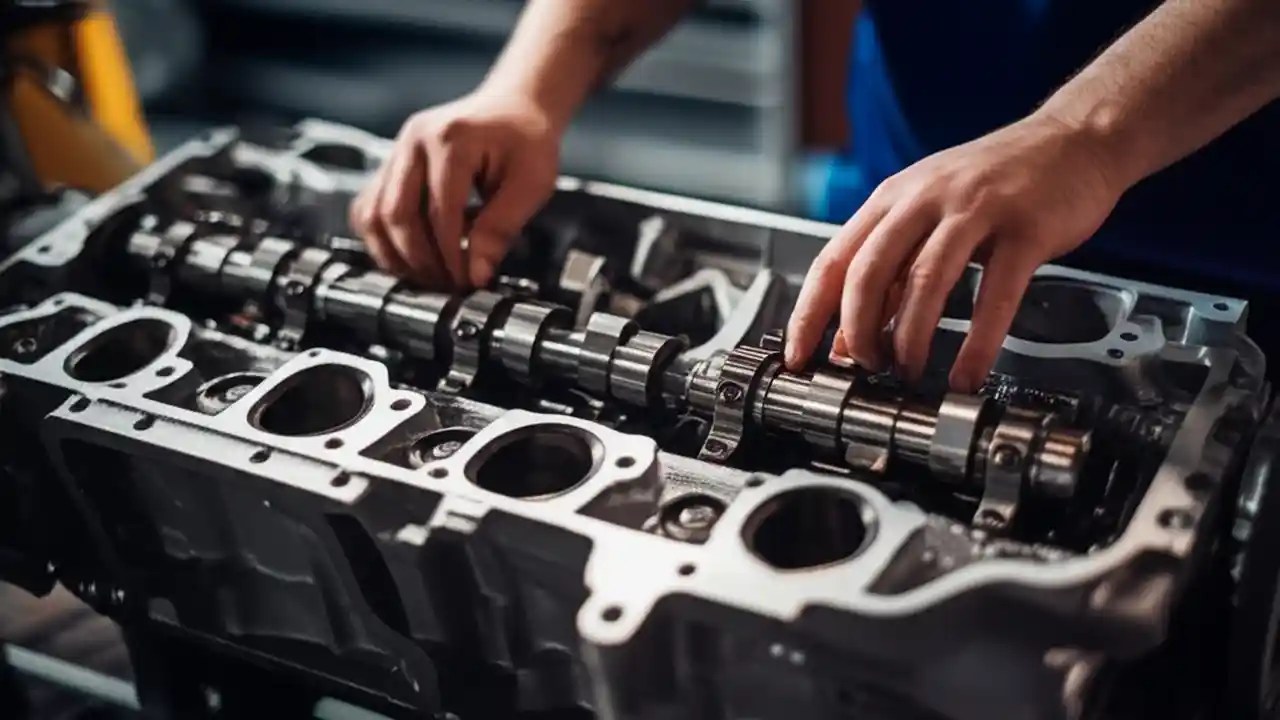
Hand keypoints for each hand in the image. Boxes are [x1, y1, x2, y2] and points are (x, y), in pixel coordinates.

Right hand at [349, 91, 561, 288]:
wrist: (514, 106)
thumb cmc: (527, 140)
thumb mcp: (531, 184)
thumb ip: (501, 228)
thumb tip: (476, 274)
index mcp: (451, 140)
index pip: (440, 212)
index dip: (450, 256)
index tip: (466, 283)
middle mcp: (415, 141)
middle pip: (395, 215)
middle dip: (420, 260)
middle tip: (446, 285)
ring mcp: (397, 149)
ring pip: (371, 213)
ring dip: (393, 254)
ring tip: (426, 277)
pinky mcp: (391, 163)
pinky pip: (368, 206)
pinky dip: (382, 238)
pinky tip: (408, 257)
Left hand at [785, 112, 1129, 391]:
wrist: (1074, 137)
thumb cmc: (997, 181)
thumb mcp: (929, 213)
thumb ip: (892, 270)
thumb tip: (854, 335)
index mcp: (892, 198)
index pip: (833, 260)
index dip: (809, 313)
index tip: (796, 356)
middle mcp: (924, 199)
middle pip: (869, 272)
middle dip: (859, 331)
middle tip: (866, 368)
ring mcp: (974, 211)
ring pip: (924, 281)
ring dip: (910, 338)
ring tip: (908, 373)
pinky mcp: (1024, 229)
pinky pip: (994, 295)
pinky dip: (976, 343)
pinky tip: (966, 373)